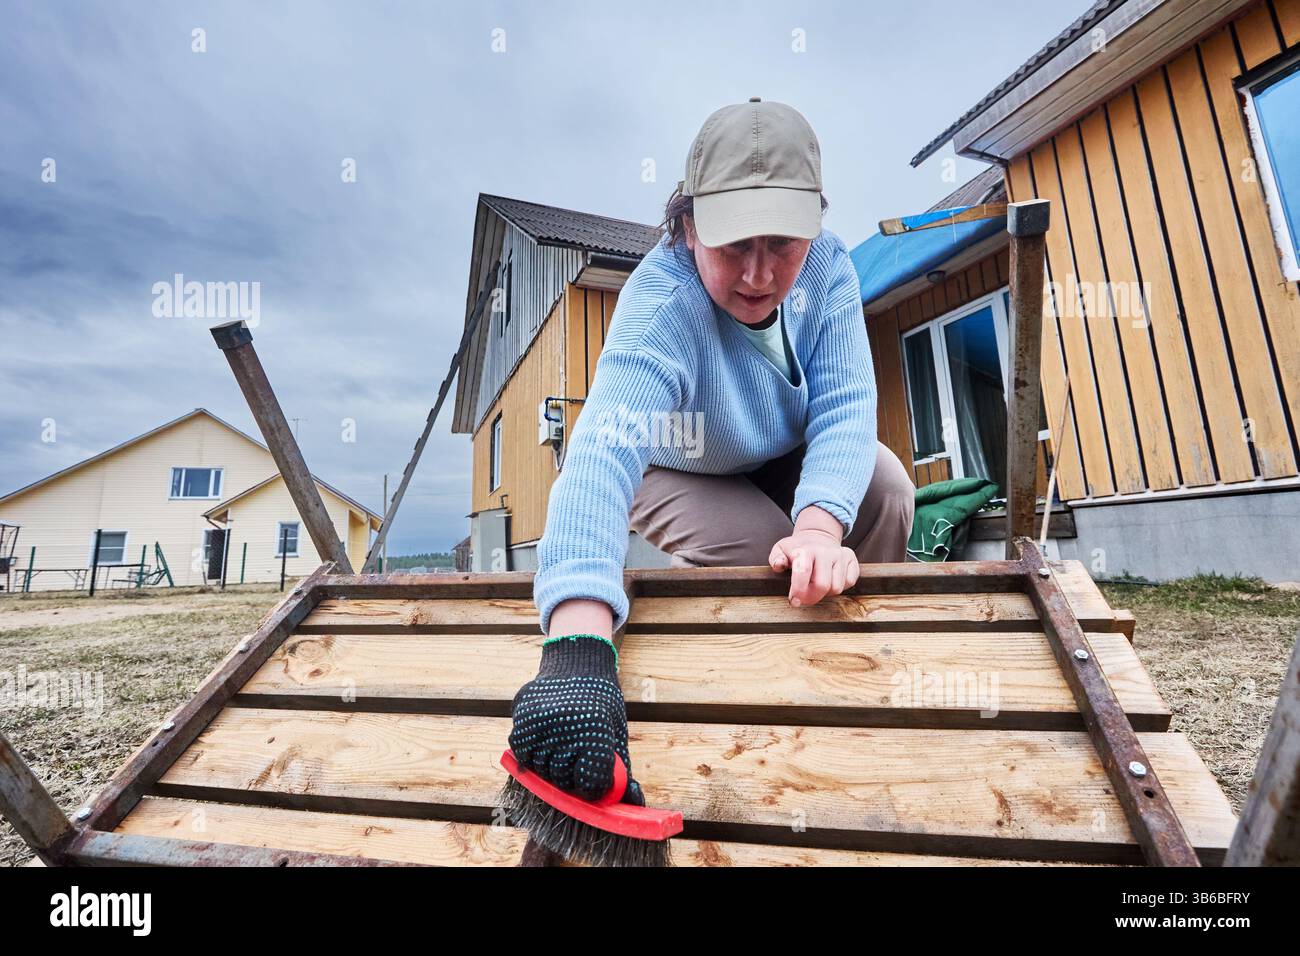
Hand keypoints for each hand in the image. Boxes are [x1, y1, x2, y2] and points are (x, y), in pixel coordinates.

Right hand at [508, 634, 644, 804]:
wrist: (578, 665)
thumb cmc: (601, 705)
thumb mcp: (616, 734)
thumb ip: (623, 770)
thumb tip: (634, 802)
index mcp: (597, 732)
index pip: (590, 783)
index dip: (593, 788)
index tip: (594, 781)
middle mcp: (567, 727)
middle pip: (562, 780)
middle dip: (570, 779)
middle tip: (576, 762)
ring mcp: (542, 723)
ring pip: (540, 770)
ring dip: (549, 768)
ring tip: (561, 748)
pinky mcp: (523, 719)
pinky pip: (521, 754)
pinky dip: (530, 755)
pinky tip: (544, 742)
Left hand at [769, 527, 860, 607]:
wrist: (817, 536)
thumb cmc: (797, 548)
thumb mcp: (780, 550)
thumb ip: (776, 558)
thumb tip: (778, 565)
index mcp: (806, 550)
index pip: (803, 572)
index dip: (799, 591)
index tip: (794, 601)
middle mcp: (826, 551)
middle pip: (822, 585)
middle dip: (812, 597)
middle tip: (804, 599)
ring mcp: (841, 555)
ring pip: (837, 587)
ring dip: (825, 593)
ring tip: (816, 586)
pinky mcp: (852, 560)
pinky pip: (849, 582)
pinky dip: (839, 587)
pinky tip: (830, 580)